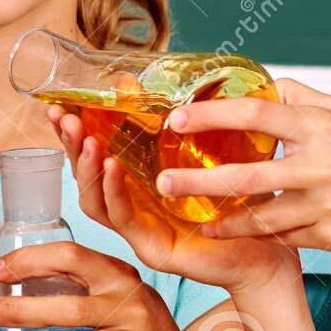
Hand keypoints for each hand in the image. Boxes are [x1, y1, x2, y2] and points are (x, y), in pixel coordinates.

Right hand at [45, 103, 298, 295]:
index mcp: (141, 184)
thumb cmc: (243, 203)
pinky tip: (113, 166)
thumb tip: (167, 79)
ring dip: (88, 167)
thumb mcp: (213, 154)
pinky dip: (115, 191)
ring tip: (86, 139)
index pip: (97, 156)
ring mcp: (139, 231)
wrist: (269, 251)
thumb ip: (186, 123)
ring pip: (96, 200)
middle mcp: (133, 208)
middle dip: (72, 145)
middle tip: (63, 117)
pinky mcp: (152, 249)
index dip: (76, 132)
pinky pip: (124, 218)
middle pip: (87, 177)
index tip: (62, 105)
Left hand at [152, 80, 330, 253]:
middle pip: (245, 177)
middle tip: (164, 181)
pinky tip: (243, 233)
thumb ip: (308, 101)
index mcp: (324, 128)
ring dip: (225, 219)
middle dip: (198, 181)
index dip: (212, 115)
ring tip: (197, 219)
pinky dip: (265, 233)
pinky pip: (288, 236)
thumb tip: (269, 88)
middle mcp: (322, 168)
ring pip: (261, 217)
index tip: (179, 117)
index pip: (255, 116)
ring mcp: (326, 207)